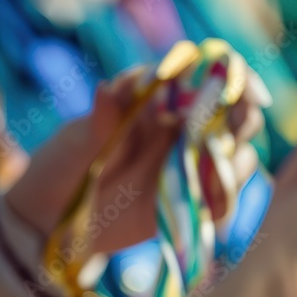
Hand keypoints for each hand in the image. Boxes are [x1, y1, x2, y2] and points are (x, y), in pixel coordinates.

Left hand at [3, 64, 264, 254]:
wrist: (51, 220)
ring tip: (217, 176)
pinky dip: (226, 201)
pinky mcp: (187, 204)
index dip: (235, 78)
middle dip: (244, 119)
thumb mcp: (76, 144)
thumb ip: (100, 120)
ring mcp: (186, 166)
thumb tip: (106, 87)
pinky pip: (221, 200)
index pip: (207, 76)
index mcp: (157, 101)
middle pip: (233, 115)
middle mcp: (179, 129)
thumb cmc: (60, 168)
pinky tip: (214, 212)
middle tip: (232, 135)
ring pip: (236, 156)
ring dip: (237, 163)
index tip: (245, 91)